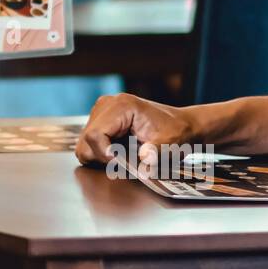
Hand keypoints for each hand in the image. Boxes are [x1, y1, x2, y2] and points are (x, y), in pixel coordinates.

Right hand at [75, 93, 196, 165]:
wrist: (182, 125)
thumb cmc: (177, 132)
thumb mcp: (170, 144)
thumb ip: (156, 152)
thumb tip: (145, 160)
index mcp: (122, 106)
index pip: (94, 134)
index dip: (103, 154)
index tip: (119, 164)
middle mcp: (107, 104)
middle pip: (86, 140)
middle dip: (102, 157)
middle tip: (123, 163)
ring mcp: (102, 111)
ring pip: (85, 143)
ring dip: (101, 156)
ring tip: (123, 158)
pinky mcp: (101, 120)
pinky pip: (90, 142)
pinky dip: (101, 153)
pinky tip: (120, 153)